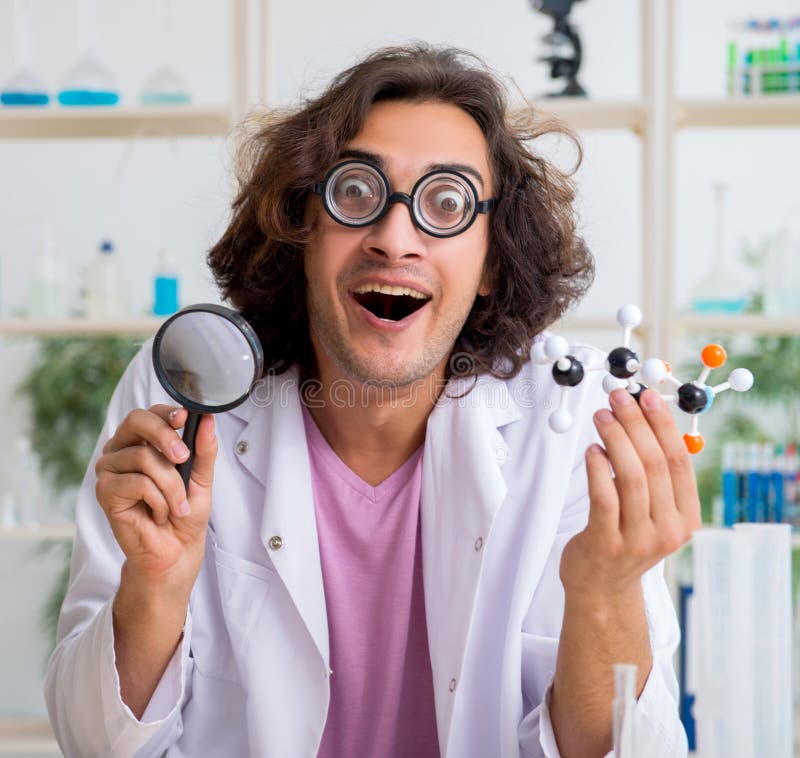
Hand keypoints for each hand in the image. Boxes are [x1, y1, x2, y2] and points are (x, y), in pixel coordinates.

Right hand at [95, 404, 216, 595]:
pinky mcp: (104, 491)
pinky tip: (158, 514)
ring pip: (144, 457)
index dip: (167, 412)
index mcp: (142, 441)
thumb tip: (207, 419)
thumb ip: (204, 448)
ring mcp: (109, 469)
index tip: (185, 419)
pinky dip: (158, 500)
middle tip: (184, 458)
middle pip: (137, 421)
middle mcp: (121, 450)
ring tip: (177, 506)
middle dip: (166, 437)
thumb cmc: (185, 513)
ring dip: (170, 485)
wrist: (175, 551)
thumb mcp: (202, 477)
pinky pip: (137, 483)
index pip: (150, 413)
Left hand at [560, 388, 701, 599]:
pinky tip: (591, 450)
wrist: (601, 587)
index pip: (679, 461)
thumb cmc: (624, 536)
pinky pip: (604, 498)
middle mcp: (668, 531)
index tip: (647, 395)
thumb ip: (653, 475)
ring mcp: (638, 540)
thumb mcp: (651, 511)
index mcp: (686, 519)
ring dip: (615, 439)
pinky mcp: (607, 544)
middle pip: (655, 465)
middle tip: (617, 398)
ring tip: (601, 417)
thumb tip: (642, 416)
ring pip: (631, 478)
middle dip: (636, 424)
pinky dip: (597, 469)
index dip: (663, 424)